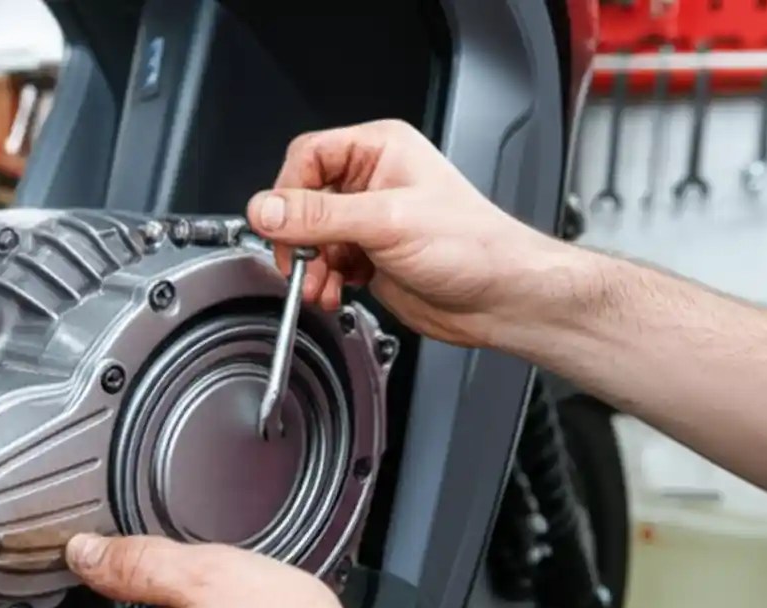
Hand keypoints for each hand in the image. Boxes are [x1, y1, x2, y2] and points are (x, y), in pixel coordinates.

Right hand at [247, 119, 571, 347]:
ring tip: (319, 284)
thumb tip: (267, 209)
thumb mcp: (387, 222)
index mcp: (380, 149)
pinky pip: (326, 264)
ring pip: (311, 237)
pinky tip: (335, 291)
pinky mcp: (368, 254)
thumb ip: (321, 216)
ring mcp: (368, 220)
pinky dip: (323, 281)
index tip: (280, 224)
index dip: (288, 191)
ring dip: (309, 266)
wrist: (500, 299)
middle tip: (300, 262)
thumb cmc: (473, 247)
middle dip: (297, 238)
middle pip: (302, 200)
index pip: (308, 156)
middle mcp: (371, 180)